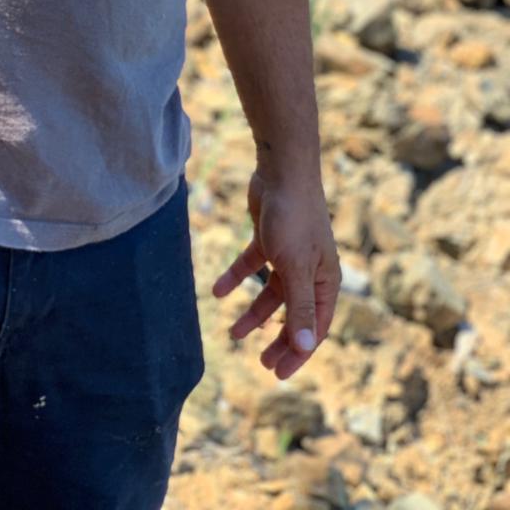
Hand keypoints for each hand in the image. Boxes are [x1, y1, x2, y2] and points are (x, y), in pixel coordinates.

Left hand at [212, 167, 340, 380]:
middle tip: (261, 363)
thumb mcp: (296, 268)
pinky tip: (218, 291)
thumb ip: (299, 307)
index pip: (314, 327)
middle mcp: (310, 270)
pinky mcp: (268, 237)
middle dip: (278, 338)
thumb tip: (305, 347)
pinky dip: (236, 277)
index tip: (278, 374)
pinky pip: (252, 265)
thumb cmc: (295, 219)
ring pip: (271, 292)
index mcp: (326, 282)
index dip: (298, 352)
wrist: (281, 171)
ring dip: (254, 313)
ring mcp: (289, 254)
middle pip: (294, 313)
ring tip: (233, 333)